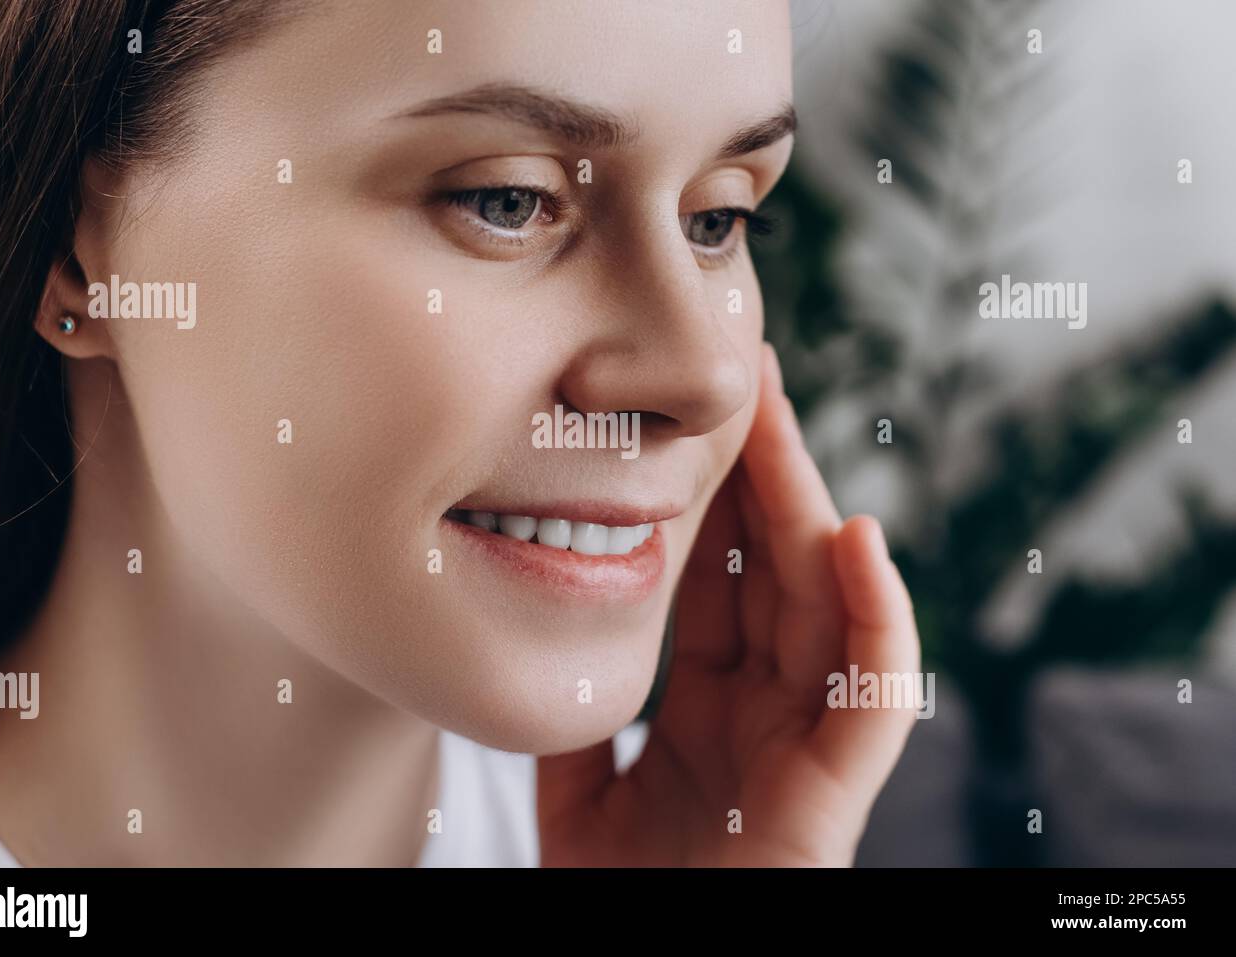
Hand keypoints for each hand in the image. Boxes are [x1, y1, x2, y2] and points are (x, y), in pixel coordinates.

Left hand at [538, 342, 921, 865]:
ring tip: (780, 417)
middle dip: (759, 472)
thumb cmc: (620, 904)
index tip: (682, 417)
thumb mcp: (580, 798)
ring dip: (808, 506)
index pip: (716, 580)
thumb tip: (535, 646)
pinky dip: (878, 621)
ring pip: (822, 606)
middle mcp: (763, 713)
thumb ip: (575, 722)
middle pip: (771, 571)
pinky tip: (856, 540)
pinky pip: (873, 701)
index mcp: (707, 708)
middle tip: (743, 373)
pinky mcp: (833, 798)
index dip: (705, 499)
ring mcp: (802, 748)